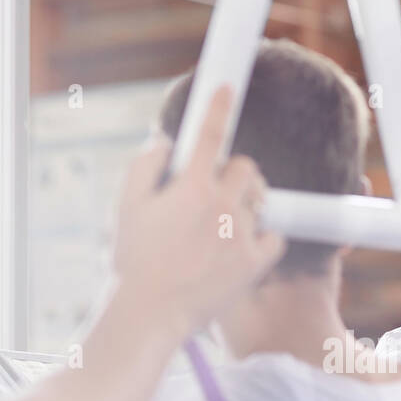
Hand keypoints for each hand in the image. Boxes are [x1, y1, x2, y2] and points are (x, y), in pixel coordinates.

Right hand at [114, 86, 284, 336]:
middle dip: (233, 173)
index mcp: (190, 188)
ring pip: (260, 200)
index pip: (210, 135)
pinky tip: (243, 244)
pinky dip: (264, 236)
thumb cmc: (133, 262)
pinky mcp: (255, 263)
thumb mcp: (126, 207)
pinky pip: (274, 235)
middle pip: (246, 167)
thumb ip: (145, 165)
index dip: (219, 106)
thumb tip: (166, 142)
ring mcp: (242, 235)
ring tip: (223, 224)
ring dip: (246, 204)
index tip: (227, 87)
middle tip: (216, 190)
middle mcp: (222, 206)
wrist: (150, 314)